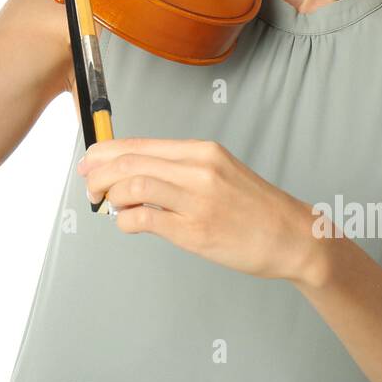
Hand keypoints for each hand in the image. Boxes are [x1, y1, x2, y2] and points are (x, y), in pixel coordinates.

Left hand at [78, 137, 322, 283]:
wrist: (293, 236)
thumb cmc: (253, 208)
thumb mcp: (218, 173)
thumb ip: (177, 172)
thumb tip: (131, 178)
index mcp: (201, 151)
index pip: (140, 144)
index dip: (105, 153)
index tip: (89, 162)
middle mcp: (199, 169)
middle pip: (131, 160)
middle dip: (99, 173)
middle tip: (89, 188)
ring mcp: (197, 199)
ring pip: (134, 184)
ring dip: (110, 195)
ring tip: (106, 205)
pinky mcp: (196, 230)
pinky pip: (145, 218)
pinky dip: (126, 220)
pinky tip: (127, 223)